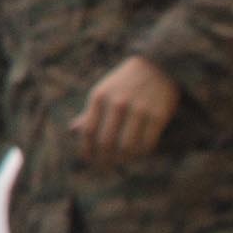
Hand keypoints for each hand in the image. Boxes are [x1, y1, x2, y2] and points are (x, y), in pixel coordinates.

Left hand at [69, 53, 183, 166]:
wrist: (158, 66)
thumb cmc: (125, 82)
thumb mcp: (104, 91)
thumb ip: (90, 112)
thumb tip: (73, 130)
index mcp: (100, 97)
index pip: (88, 131)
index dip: (87, 149)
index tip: (88, 159)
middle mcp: (118, 104)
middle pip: (106, 142)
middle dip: (104, 159)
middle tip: (105, 166)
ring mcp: (139, 110)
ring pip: (127, 147)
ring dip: (123, 159)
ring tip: (121, 161)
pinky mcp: (158, 116)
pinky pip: (147, 143)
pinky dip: (141, 153)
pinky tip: (138, 153)